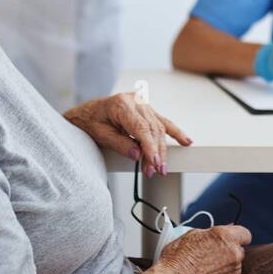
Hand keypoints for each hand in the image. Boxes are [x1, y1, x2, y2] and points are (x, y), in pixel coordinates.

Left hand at [62, 92, 190, 175]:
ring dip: (163, 150)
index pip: (141, 129)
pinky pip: (163, 122)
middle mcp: (136, 101)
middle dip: (156, 153)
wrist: (86, 112)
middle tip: (155, 172)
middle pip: (152, 130)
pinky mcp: (147, 110)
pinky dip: (175, 133)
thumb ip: (119, 144)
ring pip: (159, 128)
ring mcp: (143, 104)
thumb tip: (137, 155)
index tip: (154, 164)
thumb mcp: (100, 135)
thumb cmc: (90, 122)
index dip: (150, 148)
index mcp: (122, 104)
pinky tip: (186, 141)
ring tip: (163, 167)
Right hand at [156, 224, 251, 273]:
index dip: (237, 236)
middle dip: (229, 251)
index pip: (245, 233)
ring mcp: (233, 273)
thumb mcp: (191, 235)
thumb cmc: (176, 261)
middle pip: (239, 250)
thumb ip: (211, 232)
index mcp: (225, 238)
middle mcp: (234, 255)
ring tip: (205, 269)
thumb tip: (222, 231)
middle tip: (212, 254)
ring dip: (225, 266)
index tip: (231, 239)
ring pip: (235, 266)